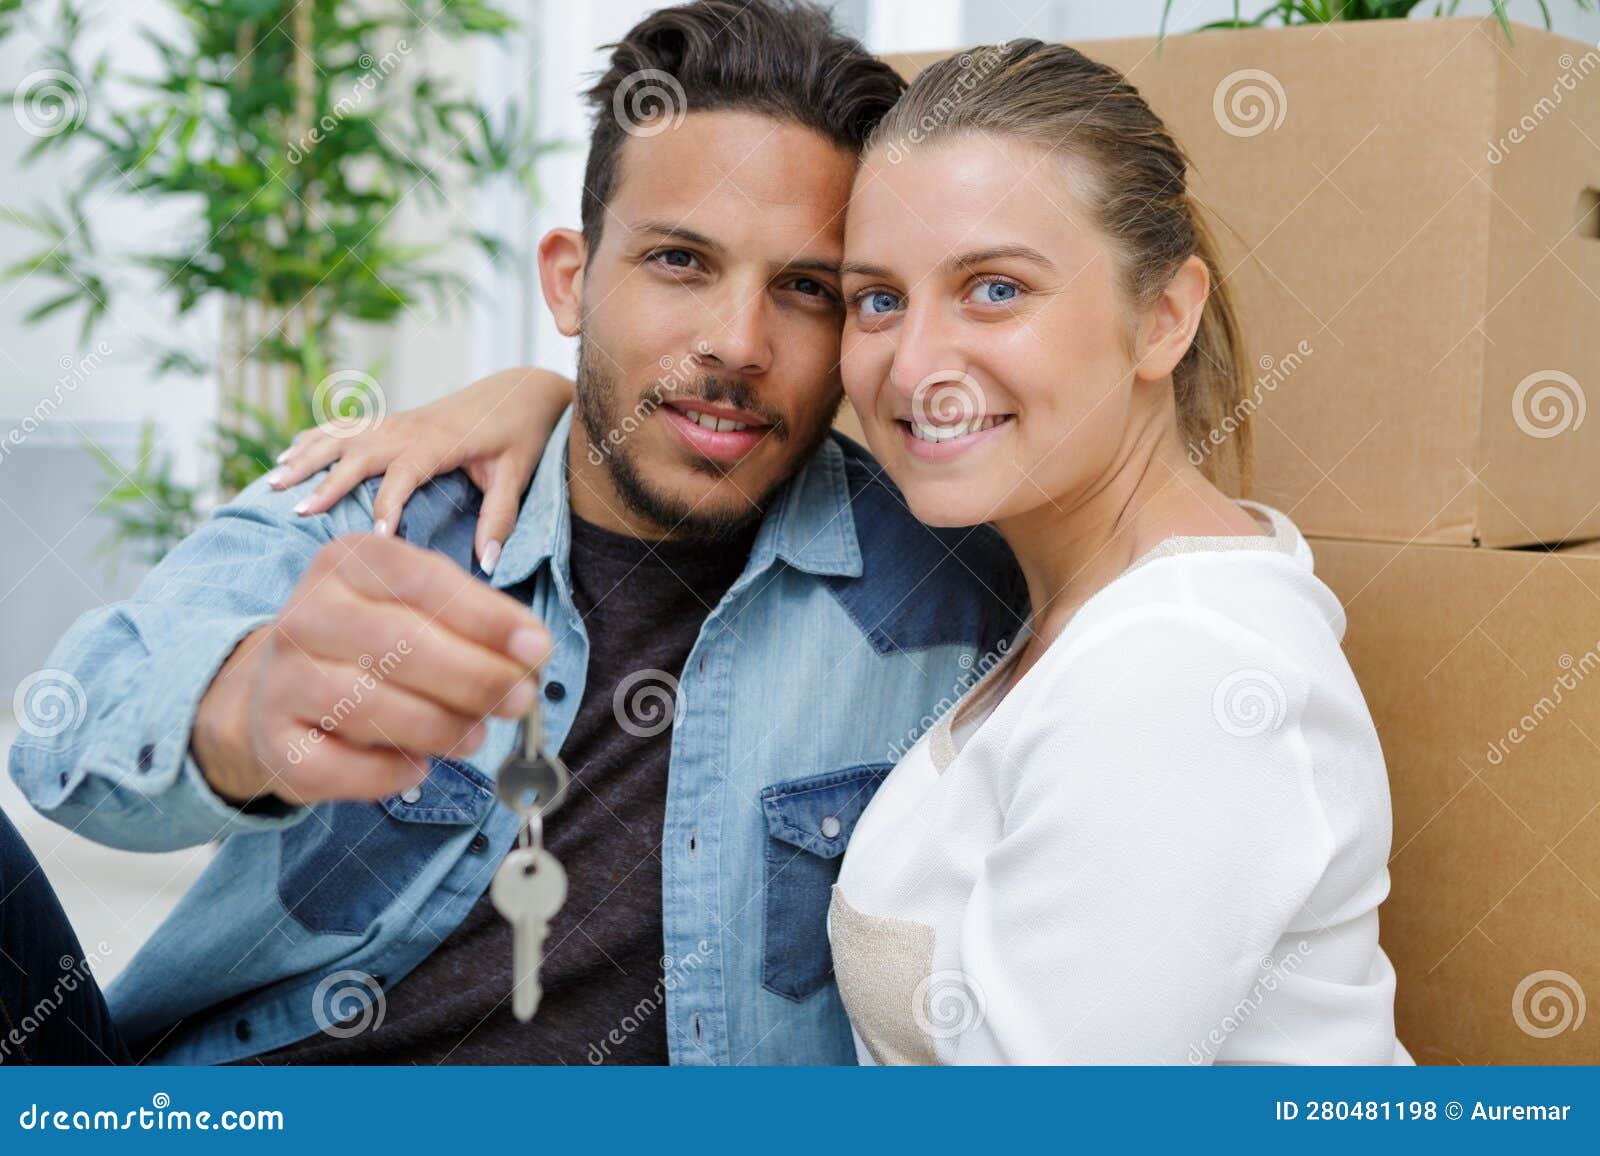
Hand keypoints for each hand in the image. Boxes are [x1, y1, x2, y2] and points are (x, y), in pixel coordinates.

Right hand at [191, 533, 553, 806]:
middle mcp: (306, 614)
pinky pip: (342, 765)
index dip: (486, 617)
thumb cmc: (372, 646)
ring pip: (370, 705)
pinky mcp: (275, 742)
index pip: (424, 581)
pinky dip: (392, 772)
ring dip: (440, 727)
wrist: (277, 693)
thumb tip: (533, 652)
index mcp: (350, 563)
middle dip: (474, 675)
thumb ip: (475, 624)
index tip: (538, 648)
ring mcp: (282, 679)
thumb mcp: (419, 612)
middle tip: (522, 700)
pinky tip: (419, 767)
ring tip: (476, 737)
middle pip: (398, 643)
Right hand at [269, 366, 573, 573]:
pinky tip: (284, 457)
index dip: (389, 504)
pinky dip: (312, 439)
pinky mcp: (389, 421)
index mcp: (440, 441)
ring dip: (306, 457)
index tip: (375, 538)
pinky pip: (343, 427)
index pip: (406, 472)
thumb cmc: (519, 436)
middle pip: (359, 452)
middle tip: (299, 512)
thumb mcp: (516, 476)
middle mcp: (409, 428)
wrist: (518, 392)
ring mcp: (395, 421)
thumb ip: (500, 517)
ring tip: (273, 483)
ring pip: (341, 436)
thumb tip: (487, 564)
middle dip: (327, 481)